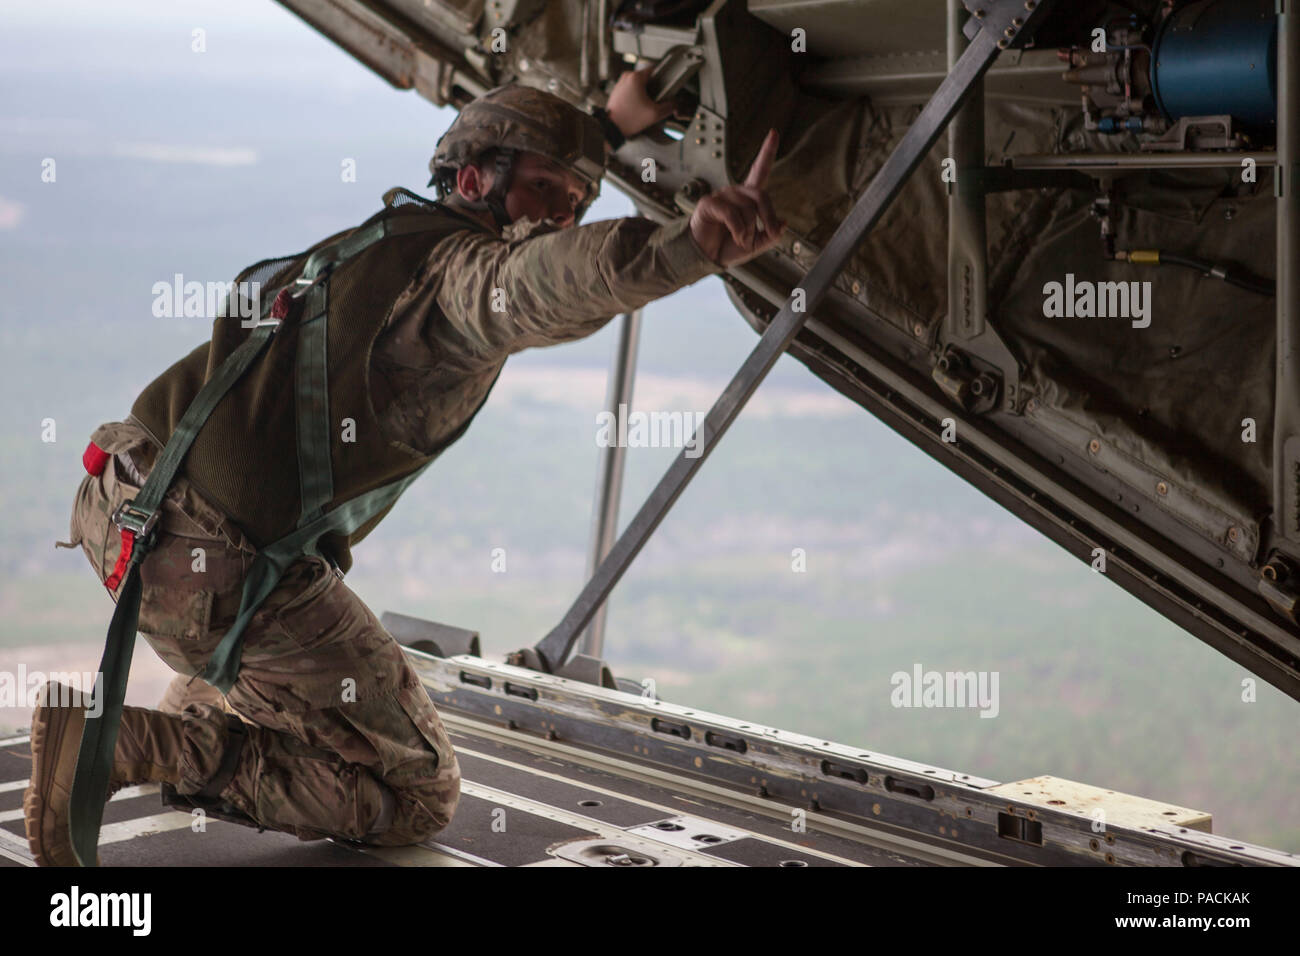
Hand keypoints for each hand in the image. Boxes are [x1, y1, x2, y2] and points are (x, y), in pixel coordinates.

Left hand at [606, 66, 675, 137]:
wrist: (612, 128)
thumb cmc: (629, 120)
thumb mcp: (655, 114)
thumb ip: (669, 107)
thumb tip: (675, 103)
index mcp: (635, 77)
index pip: (655, 69)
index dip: (663, 77)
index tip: (667, 84)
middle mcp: (626, 76)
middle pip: (647, 77)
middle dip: (654, 87)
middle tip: (658, 99)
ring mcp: (620, 83)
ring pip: (639, 83)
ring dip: (645, 91)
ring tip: (648, 104)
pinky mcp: (617, 90)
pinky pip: (631, 89)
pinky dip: (636, 95)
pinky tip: (639, 106)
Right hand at [689, 129, 784, 266]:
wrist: (706, 257)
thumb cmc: (728, 247)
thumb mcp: (756, 244)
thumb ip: (771, 235)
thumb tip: (783, 223)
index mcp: (747, 198)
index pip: (760, 171)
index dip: (767, 151)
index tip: (774, 133)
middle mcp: (735, 193)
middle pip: (761, 196)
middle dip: (769, 217)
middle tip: (769, 234)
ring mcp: (721, 196)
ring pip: (748, 208)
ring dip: (749, 230)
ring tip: (741, 239)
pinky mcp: (709, 203)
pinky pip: (732, 214)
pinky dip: (738, 230)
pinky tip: (737, 237)